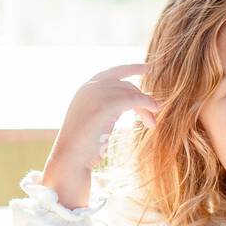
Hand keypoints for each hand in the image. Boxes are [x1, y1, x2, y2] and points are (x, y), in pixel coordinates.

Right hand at [42, 63, 158, 208]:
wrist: (69, 158)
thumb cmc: (82, 146)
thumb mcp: (94, 120)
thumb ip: (106, 107)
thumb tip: (129, 102)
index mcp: (85, 89)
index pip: (111, 73)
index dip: (130, 68)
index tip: (147, 68)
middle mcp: (89, 87)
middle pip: (124, 84)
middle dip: (141, 97)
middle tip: (156, 109)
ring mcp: (95, 94)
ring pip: (130, 92)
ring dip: (146, 106)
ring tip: (153, 122)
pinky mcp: (104, 105)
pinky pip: (132, 99)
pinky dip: (145, 105)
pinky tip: (151, 117)